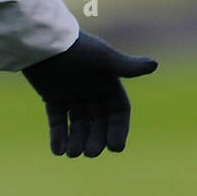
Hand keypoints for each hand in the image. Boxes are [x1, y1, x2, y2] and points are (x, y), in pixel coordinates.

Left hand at [22, 32, 157, 156]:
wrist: (41, 41)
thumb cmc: (75, 48)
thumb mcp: (102, 58)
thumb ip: (126, 66)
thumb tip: (155, 65)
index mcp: (108, 82)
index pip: (118, 112)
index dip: (118, 130)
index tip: (115, 147)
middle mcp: (92, 90)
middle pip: (98, 122)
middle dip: (96, 139)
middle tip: (90, 153)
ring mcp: (71, 94)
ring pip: (78, 124)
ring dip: (76, 140)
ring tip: (72, 153)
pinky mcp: (52, 97)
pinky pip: (58, 120)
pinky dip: (58, 136)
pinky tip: (57, 151)